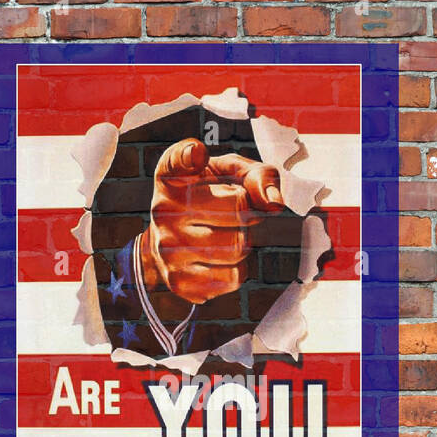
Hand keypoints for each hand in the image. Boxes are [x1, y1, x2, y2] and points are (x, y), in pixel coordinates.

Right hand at [139, 138, 283, 304]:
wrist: (172, 242)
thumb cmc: (208, 199)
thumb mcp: (229, 174)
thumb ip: (257, 175)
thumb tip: (273, 202)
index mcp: (171, 176)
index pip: (177, 161)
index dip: (190, 157)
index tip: (197, 155)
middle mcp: (163, 211)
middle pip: (237, 211)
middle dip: (249, 214)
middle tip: (237, 214)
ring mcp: (167, 249)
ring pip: (238, 249)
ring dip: (245, 243)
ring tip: (227, 235)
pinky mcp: (179, 281)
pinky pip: (232, 278)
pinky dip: (238, 269)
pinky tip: (221, 259)